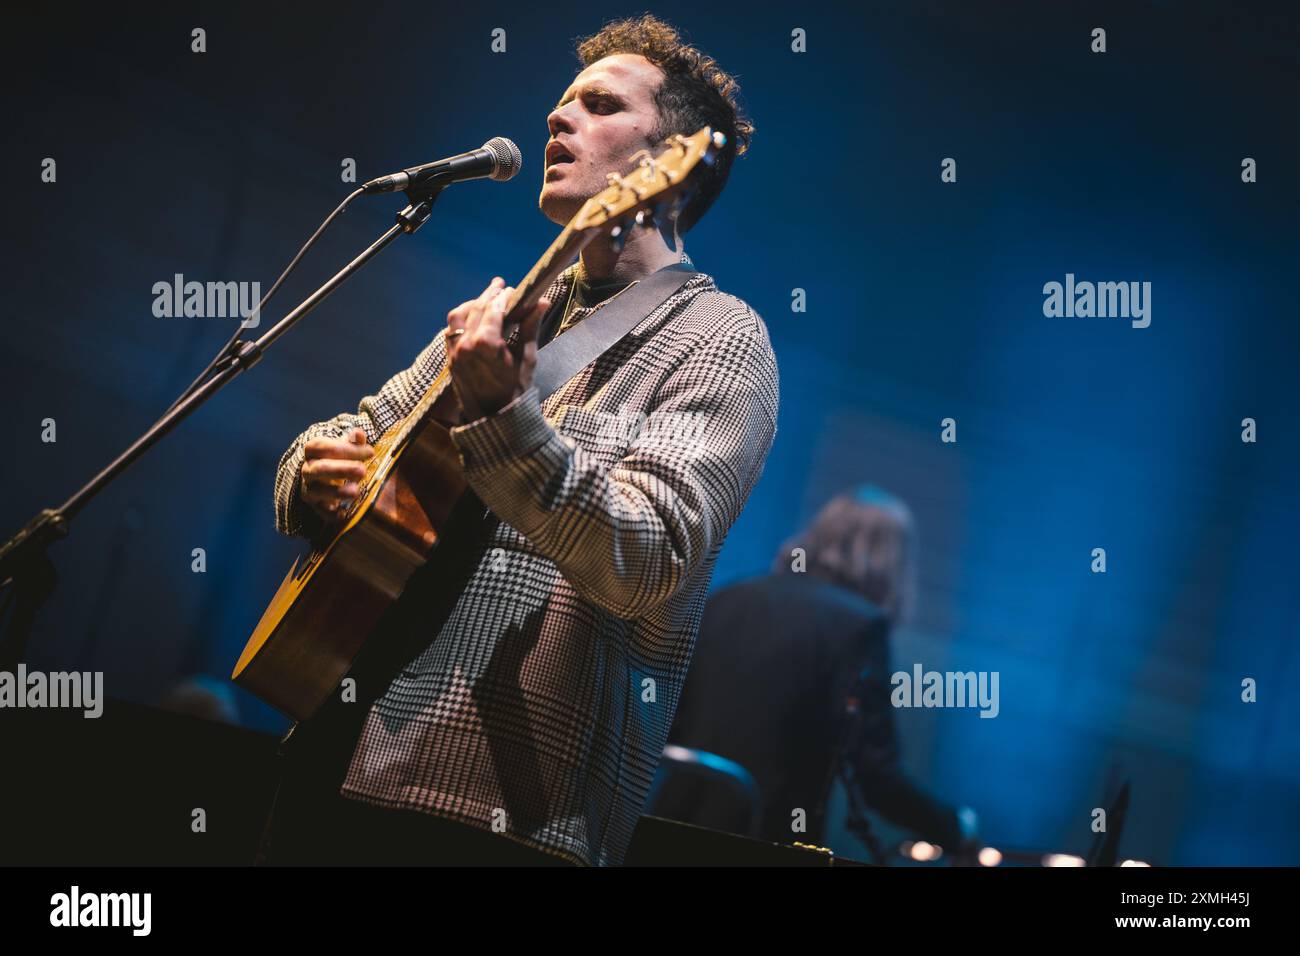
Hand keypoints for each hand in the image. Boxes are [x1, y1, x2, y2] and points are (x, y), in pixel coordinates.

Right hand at [300, 427, 373, 522]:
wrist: (325, 476)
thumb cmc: (339, 457)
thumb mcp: (346, 447)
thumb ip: (353, 441)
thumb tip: (359, 434)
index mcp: (312, 451)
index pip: (323, 447)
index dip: (346, 449)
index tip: (370, 452)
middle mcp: (308, 470)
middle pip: (320, 469)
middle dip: (341, 470)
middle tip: (362, 470)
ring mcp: (309, 488)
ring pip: (317, 491)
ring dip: (336, 492)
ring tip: (355, 491)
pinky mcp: (315, 506)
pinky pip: (320, 512)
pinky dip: (331, 514)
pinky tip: (344, 513)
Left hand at [446, 276, 551, 420]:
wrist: (496, 419)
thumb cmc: (516, 391)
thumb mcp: (527, 358)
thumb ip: (530, 327)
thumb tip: (541, 302)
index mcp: (486, 344)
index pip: (494, 308)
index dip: (504, 296)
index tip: (514, 290)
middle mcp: (466, 345)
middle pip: (476, 308)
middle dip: (489, 295)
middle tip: (500, 286)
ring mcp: (455, 352)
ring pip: (458, 316)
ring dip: (472, 304)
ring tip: (485, 298)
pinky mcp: (450, 359)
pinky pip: (451, 331)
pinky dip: (462, 320)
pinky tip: (473, 317)